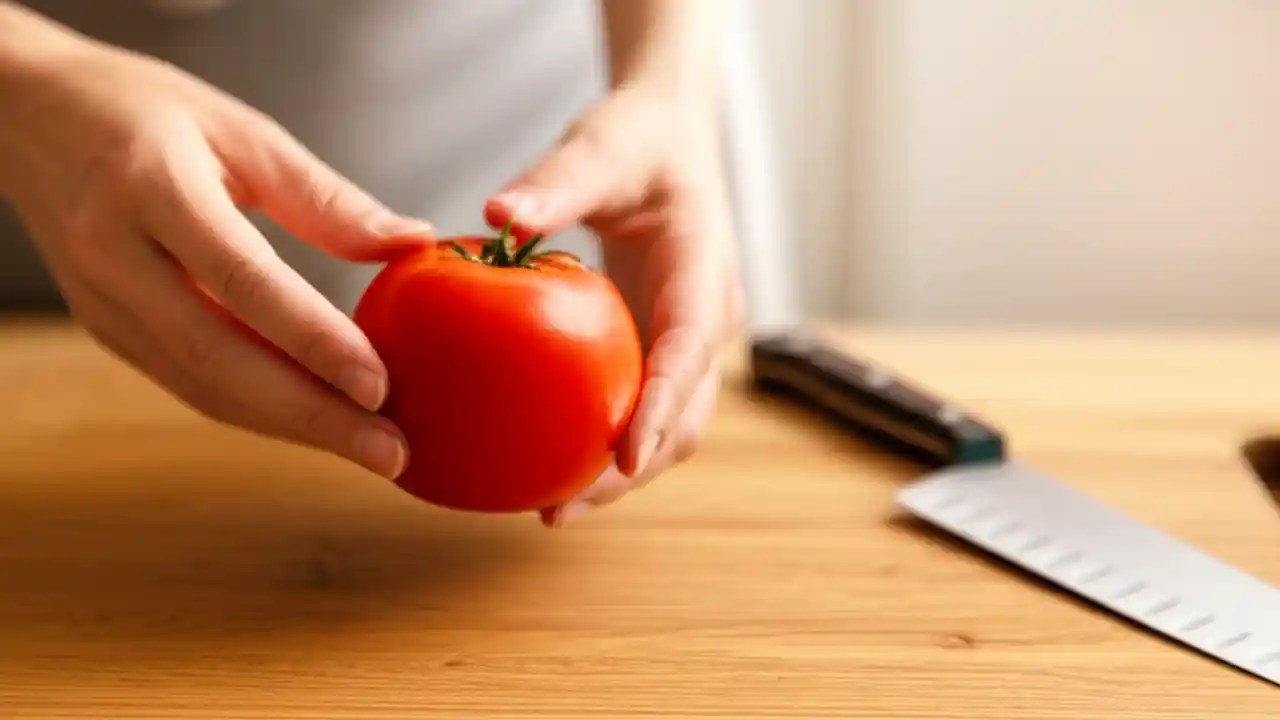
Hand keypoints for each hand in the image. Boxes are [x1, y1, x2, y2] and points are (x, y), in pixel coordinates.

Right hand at [0, 31, 431, 477]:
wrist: (21, 114)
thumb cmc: (143, 111)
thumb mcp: (240, 131)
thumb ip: (324, 197)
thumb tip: (413, 242)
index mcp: (153, 187)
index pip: (243, 279)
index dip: (312, 340)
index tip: (379, 386)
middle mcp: (115, 254)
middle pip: (220, 358)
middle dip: (312, 417)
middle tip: (392, 452)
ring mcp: (102, 301)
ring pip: (202, 386)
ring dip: (291, 428)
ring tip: (370, 449)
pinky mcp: (106, 329)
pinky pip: (188, 383)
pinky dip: (257, 411)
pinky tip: (315, 422)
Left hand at [484, 87, 743, 525]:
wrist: (669, 138)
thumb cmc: (638, 140)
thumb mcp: (599, 149)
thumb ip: (556, 183)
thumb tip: (497, 216)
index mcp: (704, 272)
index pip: (689, 349)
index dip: (662, 407)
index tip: (623, 456)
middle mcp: (707, 318)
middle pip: (687, 415)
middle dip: (633, 469)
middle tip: (562, 507)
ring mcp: (689, 340)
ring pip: (671, 426)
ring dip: (620, 473)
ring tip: (552, 508)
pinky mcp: (662, 348)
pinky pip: (642, 407)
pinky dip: (604, 442)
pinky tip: (548, 460)